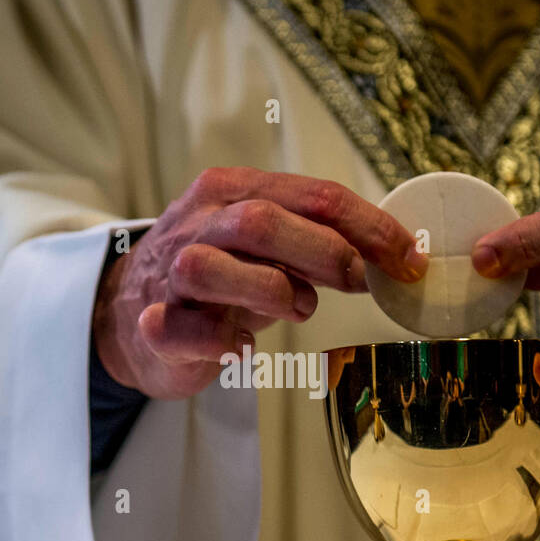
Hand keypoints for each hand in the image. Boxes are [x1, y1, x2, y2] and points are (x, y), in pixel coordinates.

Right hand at [94, 167, 426, 399]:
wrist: (129, 313)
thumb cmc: (217, 278)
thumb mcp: (265, 245)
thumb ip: (314, 239)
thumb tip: (390, 253)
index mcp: (232, 191)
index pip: (311, 195)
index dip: (369, 226)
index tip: (409, 259)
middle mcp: (198, 224)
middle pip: (263, 221)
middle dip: (327, 253)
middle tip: (361, 283)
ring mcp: (171, 274)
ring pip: (214, 268)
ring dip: (272, 292)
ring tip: (296, 308)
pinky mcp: (155, 326)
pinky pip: (186, 331)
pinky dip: (224, 342)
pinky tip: (242, 349)